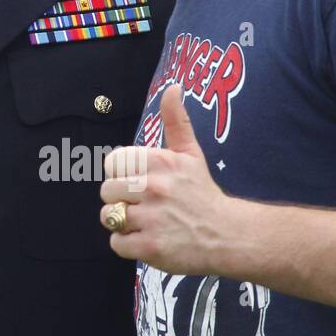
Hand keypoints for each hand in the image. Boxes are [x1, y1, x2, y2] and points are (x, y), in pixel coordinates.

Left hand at [99, 85, 239, 275]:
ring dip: (123, 222)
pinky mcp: (150, 247)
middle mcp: (153, 188)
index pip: (112, 163)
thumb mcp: (191, 153)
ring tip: (147, 221)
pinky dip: (127, 244)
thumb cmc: (202, 193)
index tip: (140, 182)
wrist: (229, 236)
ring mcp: (152, 219)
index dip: (122, 174)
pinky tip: (148, 238)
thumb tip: (172, 87)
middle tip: (146, 205)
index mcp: (159, 162)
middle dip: (122, 199)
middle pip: (106, 191)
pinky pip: (116, 243)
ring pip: (109, 216)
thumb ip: (176, 121)